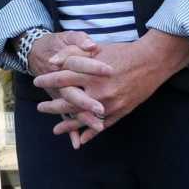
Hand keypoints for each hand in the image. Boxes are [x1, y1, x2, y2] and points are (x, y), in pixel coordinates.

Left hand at [34, 30, 188, 147]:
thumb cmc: (122, 52)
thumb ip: (72, 53)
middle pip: (69, 101)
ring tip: (55, 129)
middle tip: (40, 108)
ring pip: (83, 117)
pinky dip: (91, 132)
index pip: (62, 79)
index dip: (47, 81)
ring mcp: (110, 103)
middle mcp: (99, 91)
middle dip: (52, 106)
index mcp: (91, 73)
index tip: (36, 82)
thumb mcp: (96, 48)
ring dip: (68, 124)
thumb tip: (52, 62)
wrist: (151, 61)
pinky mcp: (121, 111)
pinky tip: (81, 139)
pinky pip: (103, 125)